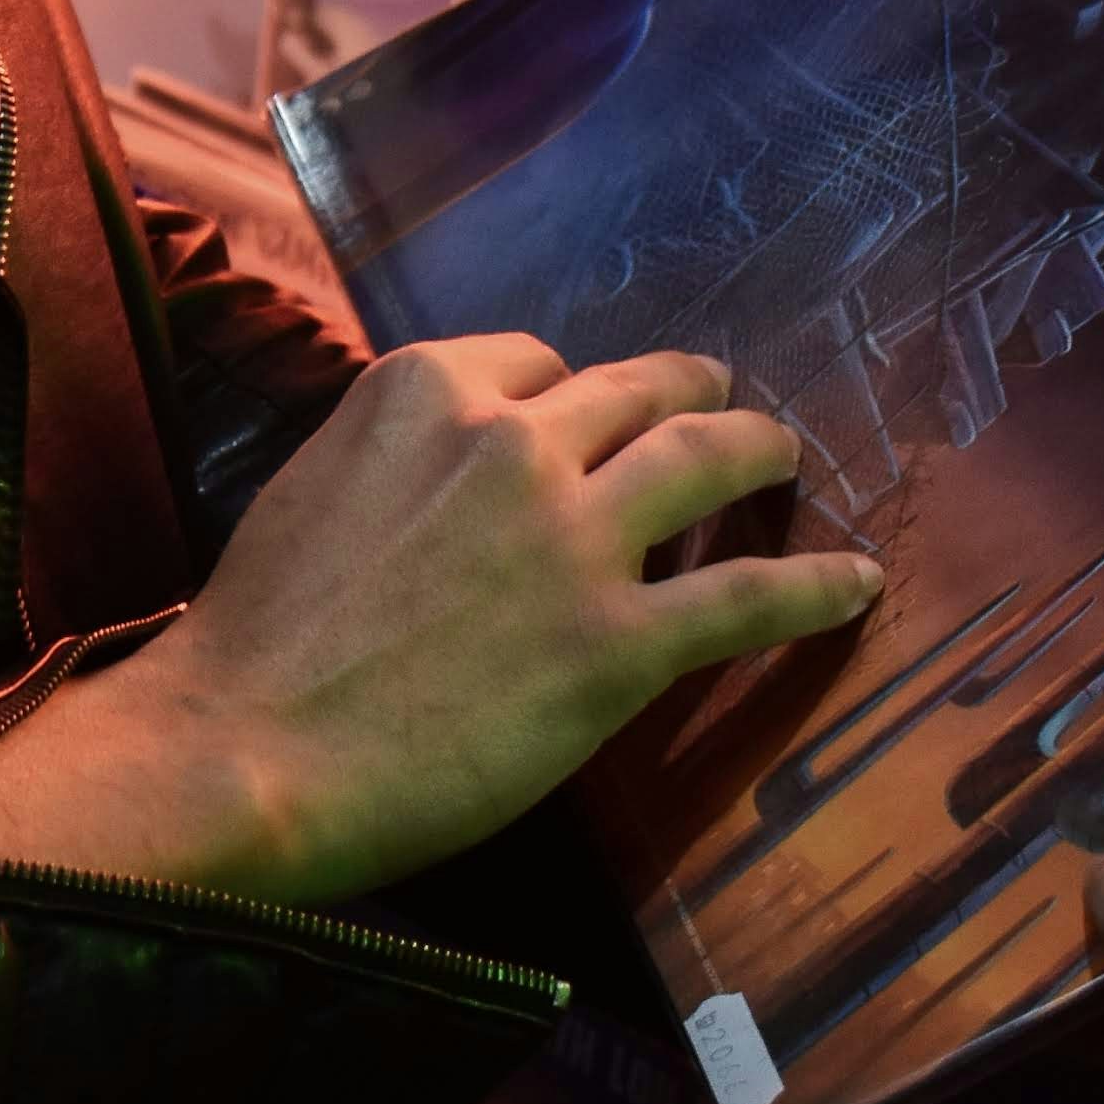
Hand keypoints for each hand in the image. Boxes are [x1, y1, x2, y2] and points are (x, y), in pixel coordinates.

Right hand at [0, 334, 879, 906]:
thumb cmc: (255, 638)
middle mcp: (508, 437)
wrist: (249, 743)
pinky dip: (812, 585)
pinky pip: (746, 595)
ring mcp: (572, 535)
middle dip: (686, 389)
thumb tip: (438, 484)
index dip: (566, 391)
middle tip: (722, 397)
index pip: (529, 360)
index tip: (584, 415)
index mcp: (420, 390)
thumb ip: (392, 461)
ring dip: (757, 449)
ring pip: (702, 458)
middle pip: (632, 390)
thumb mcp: (314, 487)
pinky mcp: (617, 640)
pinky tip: (854, 582)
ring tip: (786, 456)